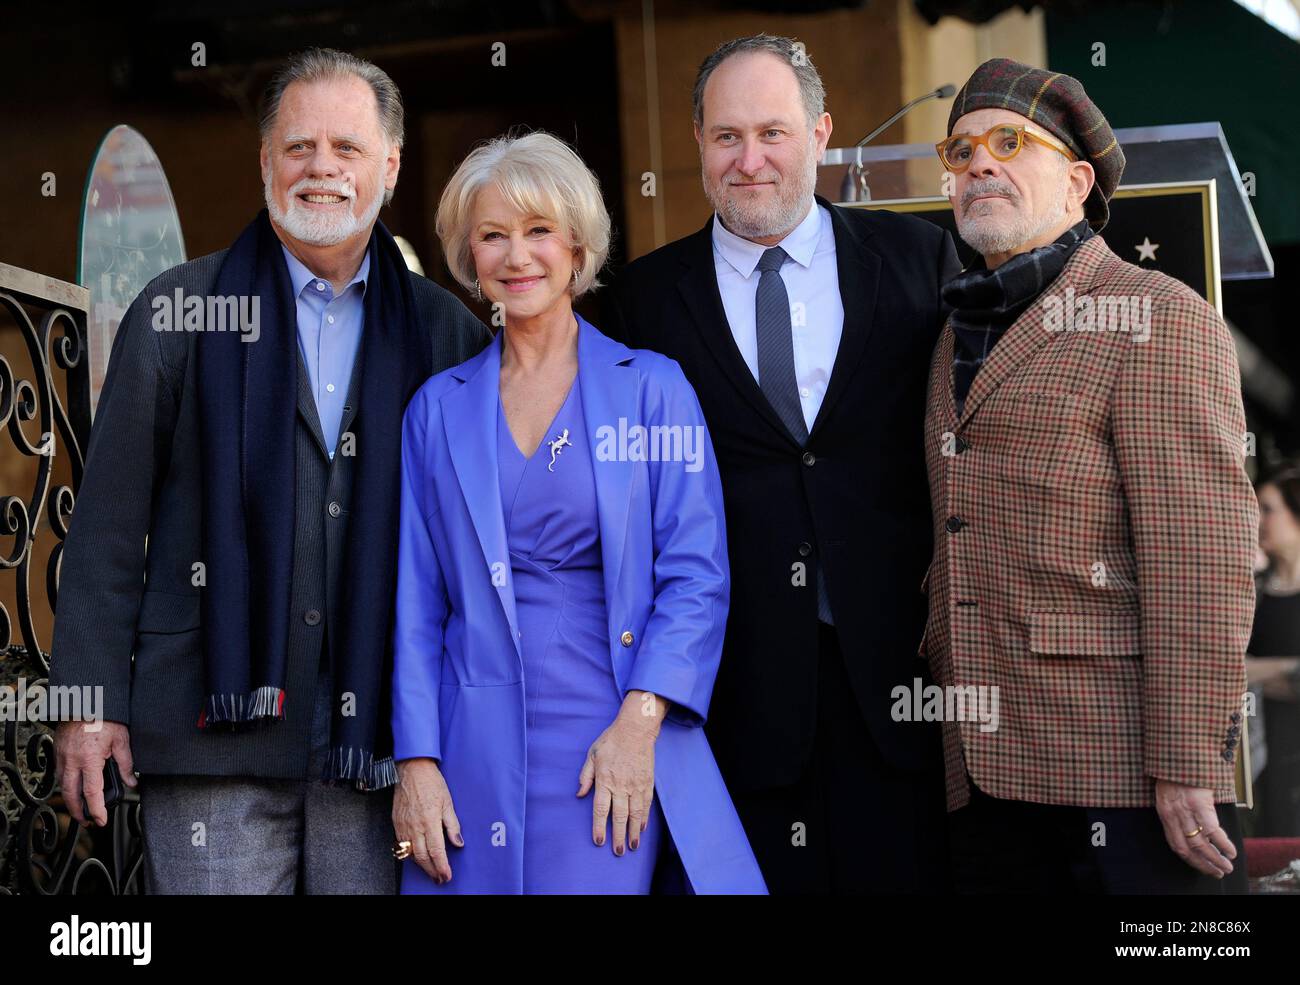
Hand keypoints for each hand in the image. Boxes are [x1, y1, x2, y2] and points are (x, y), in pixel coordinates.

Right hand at [55, 720, 135, 827]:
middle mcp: (71, 760)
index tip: (100, 820)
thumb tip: (132, 782)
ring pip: (62, 784)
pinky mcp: (57, 750)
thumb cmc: (105, 716)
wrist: (86, 698)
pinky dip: (65, 783)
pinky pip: (59, 772)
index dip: (96, 810)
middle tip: (88, 820)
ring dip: (70, 798)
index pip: (91, 793)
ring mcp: (61, 756)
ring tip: (82, 807)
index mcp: (89, 759)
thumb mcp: (122, 740)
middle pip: (71, 794)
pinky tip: (74, 786)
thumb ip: (126, 764)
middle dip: (78, 811)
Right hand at [393, 757, 461, 883]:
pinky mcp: (396, 823)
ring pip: (410, 854)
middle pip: (422, 857)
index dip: (442, 866)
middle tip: (439, 878)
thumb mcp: (448, 802)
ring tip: (430, 870)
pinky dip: (410, 854)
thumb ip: (453, 825)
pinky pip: (401, 844)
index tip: (447, 876)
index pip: (436, 851)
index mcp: (430, 821)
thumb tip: (458, 843)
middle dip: (432, 870)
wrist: (411, 769)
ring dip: (421, 865)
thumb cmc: (431, 782)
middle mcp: (415, 826)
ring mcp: (403, 825)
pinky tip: (417, 856)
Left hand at [577, 691, 664, 855]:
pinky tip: (641, 828)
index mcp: (605, 780)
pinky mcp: (647, 782)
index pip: (600, 809)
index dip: (599, 827)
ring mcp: (636, 785)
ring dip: (633, 831)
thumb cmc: (611, 740)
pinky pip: (646, 804)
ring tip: (632, 846)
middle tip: (617, 851)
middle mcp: (621, 785)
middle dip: (618, 836)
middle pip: (619, 816)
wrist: (636, 729)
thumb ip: (585, 776)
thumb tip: (579, 794)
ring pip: (635, 814)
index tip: (599, 841)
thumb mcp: (592, 755)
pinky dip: (644, 817)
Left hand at [1154, 779, 1236, 877]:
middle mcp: (1173, 814)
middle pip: (1187, 848)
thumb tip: (1194, 828)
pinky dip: (1222, 843)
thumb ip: (1178, 811)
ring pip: (1200, 843)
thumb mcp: (1170, 793)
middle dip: (1203, 865)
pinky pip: (1212, 830)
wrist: (1178, 751)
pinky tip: (1231, 850)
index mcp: (1165, 813)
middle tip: (1217, 872)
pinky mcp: (1199, 803)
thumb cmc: (1177, 771)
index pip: (1175, 844)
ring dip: (1215, 859)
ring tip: (1227, 866)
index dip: (1190, 859)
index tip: (1202, 867)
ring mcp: (1185, 810)